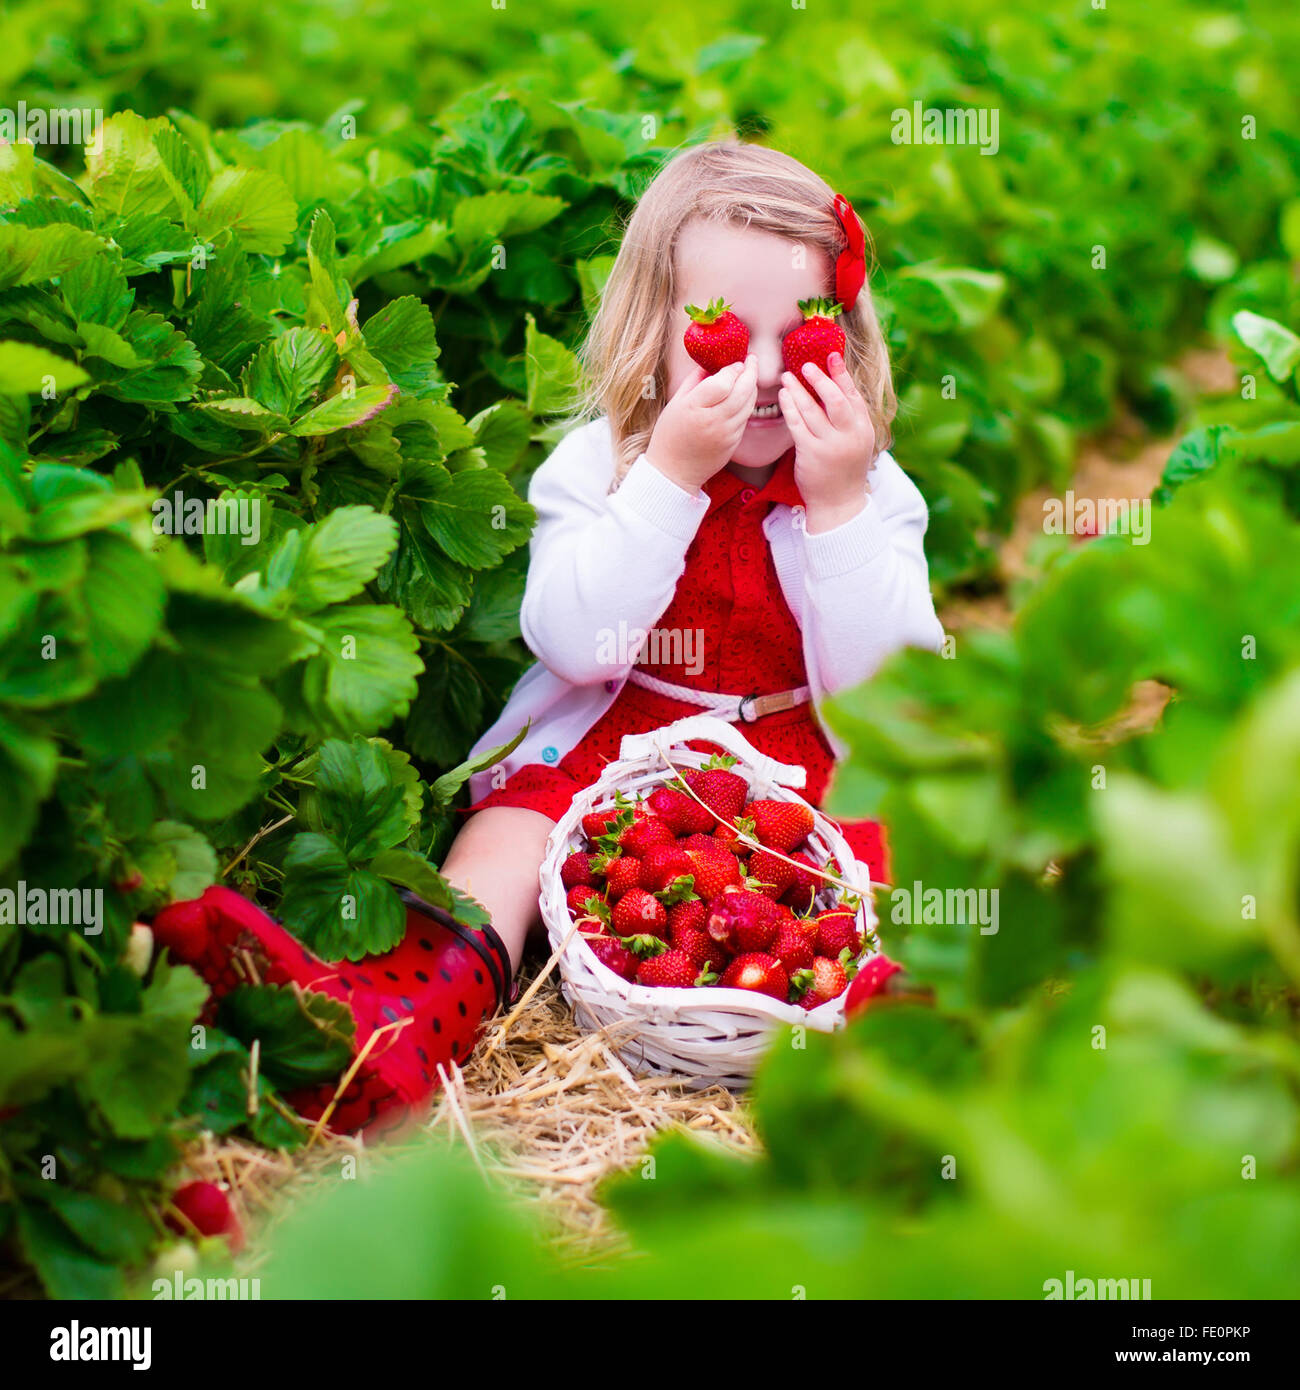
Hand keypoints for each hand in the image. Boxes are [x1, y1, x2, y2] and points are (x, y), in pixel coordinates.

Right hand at [644, 356, 757, 493]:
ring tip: (749, 375)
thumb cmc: (670, 434)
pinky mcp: (733, 444)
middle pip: (742, 391)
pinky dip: (746, 404)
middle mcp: (713, 421)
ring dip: (752, 387)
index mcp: (694, 408)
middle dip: (751, 372)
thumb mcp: (676, 403)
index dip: (733, 369)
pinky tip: (743, 395)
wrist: (674, 471)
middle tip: (752, 360)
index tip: (736, 361)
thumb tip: (712, 362)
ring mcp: (726, 434)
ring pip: (748, 404)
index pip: (723, 382)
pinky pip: (745, 418)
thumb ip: (695, 380)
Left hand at [779, 352, 873, 532]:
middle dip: (820, 379)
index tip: (832, 356)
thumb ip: (850, 420)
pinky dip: (790, 408)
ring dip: (798, 390)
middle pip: (836, 399)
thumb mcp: (857, 443)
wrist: (839, 504)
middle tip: (806, 364)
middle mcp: (849, 435)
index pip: (853, 396)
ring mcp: (830, 445)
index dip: (842, 375)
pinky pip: (797, 425)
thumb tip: (836, 388)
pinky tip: (783, 396)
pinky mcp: (811, 454)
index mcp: (863, 429)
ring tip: (787, 376)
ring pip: (812, 410)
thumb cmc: (844, 470)